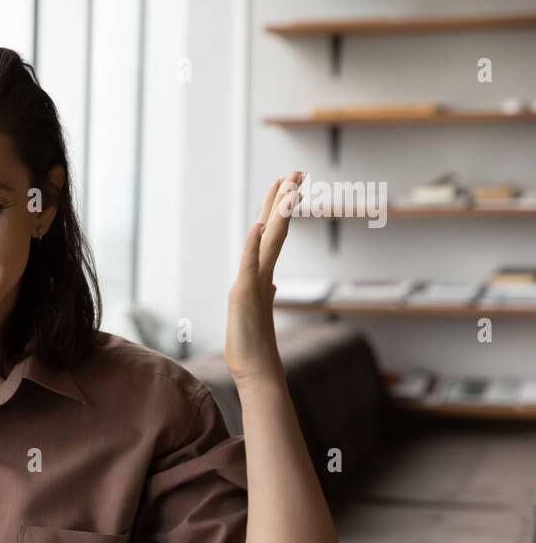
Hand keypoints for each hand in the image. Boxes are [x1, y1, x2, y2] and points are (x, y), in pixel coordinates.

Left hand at [224, 171, 302, 385]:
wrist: (255, 371)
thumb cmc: (252, 345)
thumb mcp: (254, 310)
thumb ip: (263, 293)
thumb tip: (271, 282)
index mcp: (262, 275)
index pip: (272, 235)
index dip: (279, 210)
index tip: (288, 185)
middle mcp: (261, 275)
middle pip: (275, 230)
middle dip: (284, 200)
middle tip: (297, 172)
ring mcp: (255, 283)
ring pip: (268, 241)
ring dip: (277, 213)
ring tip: (288, 186)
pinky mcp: (245, 295)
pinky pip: (251, 264)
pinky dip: (254, 245)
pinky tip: (259, 226)